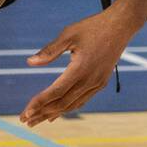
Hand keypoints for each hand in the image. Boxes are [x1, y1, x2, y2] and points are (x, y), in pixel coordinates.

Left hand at [21, 6, 144, 125]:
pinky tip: (56, 113)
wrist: (121, 25)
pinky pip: (82, 100)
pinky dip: (68, 108)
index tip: (25, 112)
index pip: (56, 92)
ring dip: (53, 114)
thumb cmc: (93, 27)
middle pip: (62, 103)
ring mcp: (97, 83)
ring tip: (36, 120)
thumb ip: (49, 51)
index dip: (39, 103)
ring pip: (72, 105)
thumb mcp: (69, 34)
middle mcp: (90, 80)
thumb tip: (29, 62)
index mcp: (81, 69)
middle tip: (25, 121)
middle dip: (42, 113)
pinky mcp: (101, 82)